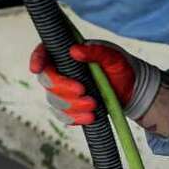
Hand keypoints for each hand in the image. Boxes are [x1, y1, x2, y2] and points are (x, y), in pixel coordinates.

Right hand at [30, 41, 161, 125]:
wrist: (133, 91)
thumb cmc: (122, 68)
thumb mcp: (114, 56)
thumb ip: (96, 51)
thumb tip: (75, 50)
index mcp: (68, 54)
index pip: (44, 53)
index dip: (36, 59)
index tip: (36, 69)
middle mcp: (62, 72)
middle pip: (47, 80)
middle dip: (63, 88)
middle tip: (83, 91)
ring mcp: (65, 91)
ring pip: (54, 100)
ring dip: (72, 105)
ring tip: (94, 105)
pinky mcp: (71, 108)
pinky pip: (63, 116)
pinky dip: (76, 118)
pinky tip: (91, 117)